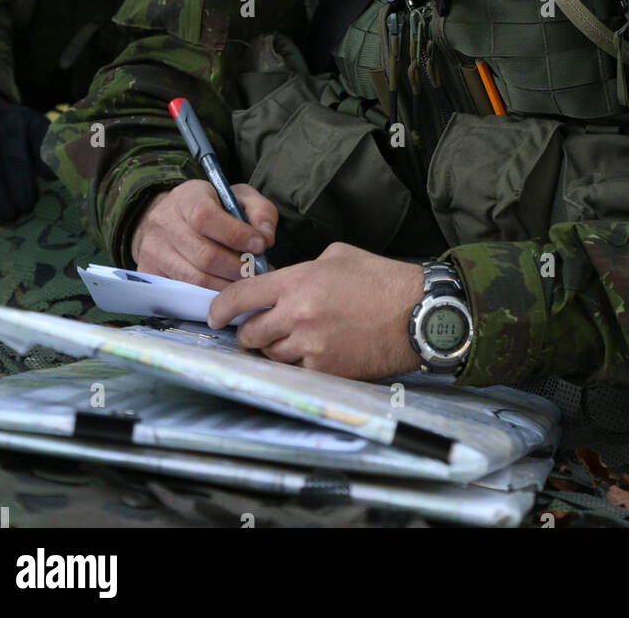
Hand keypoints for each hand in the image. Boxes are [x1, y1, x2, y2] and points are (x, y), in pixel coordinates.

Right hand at [0, 94, 49, 220]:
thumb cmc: (15, 136)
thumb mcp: (33, 136)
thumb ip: (44, 156)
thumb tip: (53, 180)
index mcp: (28, 120)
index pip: (39, 133)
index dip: (45, 156)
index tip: (50, 177)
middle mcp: (4, 121)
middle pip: (11, 148)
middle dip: (18, 180)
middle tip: (25, 207)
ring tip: (5, 214)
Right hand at [131, 179, 277, 290]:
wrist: (173, 219)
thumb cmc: (214, 208)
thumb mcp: (240, 198)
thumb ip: (261, 212)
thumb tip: (264, 239)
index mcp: (187, 196)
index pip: (206, 217)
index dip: (236, 235)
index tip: (260, 245)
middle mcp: (163, 221)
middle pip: (204, 255)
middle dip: (237, 268)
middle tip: (257, 272)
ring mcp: (153, 248)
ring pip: (195, 278)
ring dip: (227, 286)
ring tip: (245, 283)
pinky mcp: (149, 272)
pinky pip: (183, 292)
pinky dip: (210, 296)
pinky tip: (225, 290)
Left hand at [208, 242, 424, 379]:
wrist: (415, 313)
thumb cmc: (380, 279)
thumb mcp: (337, 256)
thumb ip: (302, 270)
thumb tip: (283, 285)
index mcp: (298, 282)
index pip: (241, 296)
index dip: (220, 308)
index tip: (213, 316)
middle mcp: (298, 316)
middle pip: (250, 334)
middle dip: (249, 333)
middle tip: (257, 330)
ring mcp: (311, 347)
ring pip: (272, 356)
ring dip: (275, 350)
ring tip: (295, 339)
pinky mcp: (326, 371)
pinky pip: (296, 372)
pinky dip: (300, 364)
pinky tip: (317, 352)